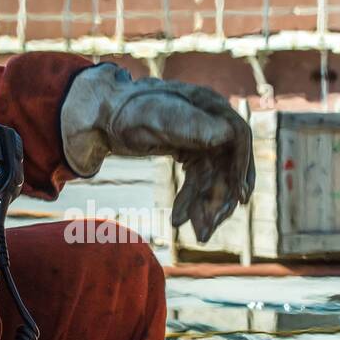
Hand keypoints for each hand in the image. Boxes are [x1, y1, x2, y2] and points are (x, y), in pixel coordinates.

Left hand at [60, 64, 254, 241]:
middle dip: (219, 200)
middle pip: (227, 165)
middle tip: (207, 230)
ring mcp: (199, 138)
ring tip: (197, 234)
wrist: (97, 117)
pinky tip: (179, 221)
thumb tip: (230, 134)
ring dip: (206, 208)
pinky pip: (198, 182)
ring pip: (213, 179)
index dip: (242, 169)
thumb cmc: (126, 113)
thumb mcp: (159, 119)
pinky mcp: (186, 151)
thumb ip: (194, 125)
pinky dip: (191, 202)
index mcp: (209, 106)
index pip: (238, 139)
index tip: (240, 198)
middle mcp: (210, 121)